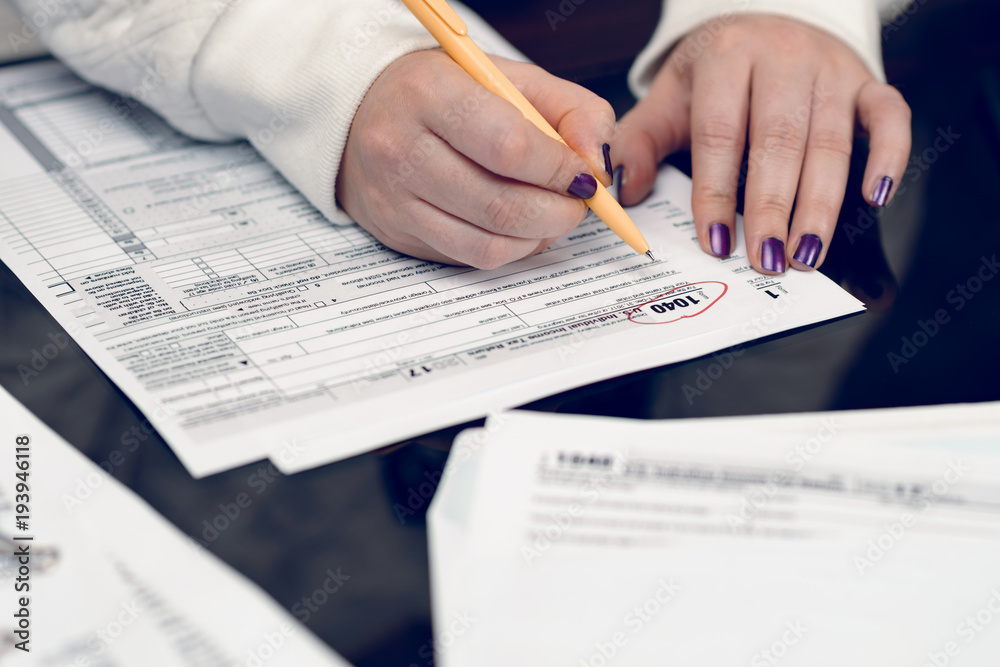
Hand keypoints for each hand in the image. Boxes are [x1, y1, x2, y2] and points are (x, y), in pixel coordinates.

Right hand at [336, 49, 615, 268]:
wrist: (363, 109)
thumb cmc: (445, 91)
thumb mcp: (511, 78)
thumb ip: (572, 110)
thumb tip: (598, 163)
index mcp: (428, 93)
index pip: (510, 147)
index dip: (561, 170)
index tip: (585, 175)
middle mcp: (400, 147)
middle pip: (500, 205)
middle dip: (559, 212)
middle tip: (578, 203)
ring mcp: (393, 197)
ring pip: (487, 243)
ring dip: (539, 236)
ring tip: (553, 214)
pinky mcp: (397, 232)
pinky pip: (470, 257)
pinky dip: (511, 249)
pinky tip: (521, 228)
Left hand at [615, 15, 910, 273]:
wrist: (764, 20)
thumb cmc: (714, 73)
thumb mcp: (668, 98)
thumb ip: (639, 142)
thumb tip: (619, 190)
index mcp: (726, 56)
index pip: (720, 133)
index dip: (716, 192)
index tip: (715, 242)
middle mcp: (783, 56)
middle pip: (780, 141)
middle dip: (772, 207)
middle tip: (766, 260)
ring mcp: (830, 67)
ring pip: (831, 140)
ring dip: (820, 204)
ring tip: (805, 253)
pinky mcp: (867, 79)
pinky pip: (890, 115)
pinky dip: (889, 156)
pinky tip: (875, 198)